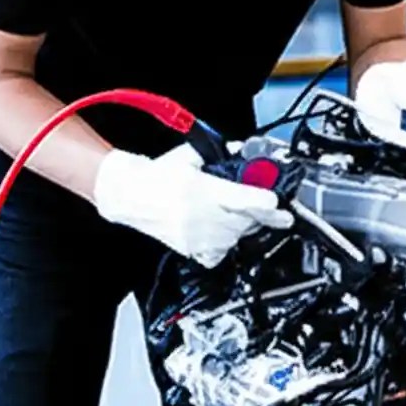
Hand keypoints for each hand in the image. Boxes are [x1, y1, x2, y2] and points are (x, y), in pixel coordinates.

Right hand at [93, 143, 294, 267]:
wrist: (129, 194)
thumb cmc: (158, 175)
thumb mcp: (193, 156)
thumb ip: (221, 154)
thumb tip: (242, 151)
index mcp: (204, 190)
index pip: (246, 200)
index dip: (266, 201)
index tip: (277, 202)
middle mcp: (202, 216)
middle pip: (246, 221)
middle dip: (260, 214)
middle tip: (269, 210)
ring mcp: (196, 236)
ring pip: (236, 238)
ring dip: (244, 227)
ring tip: (238, 215)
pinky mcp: (189, 249)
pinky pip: (218, 254)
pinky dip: (225, 244)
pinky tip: (223, 233)